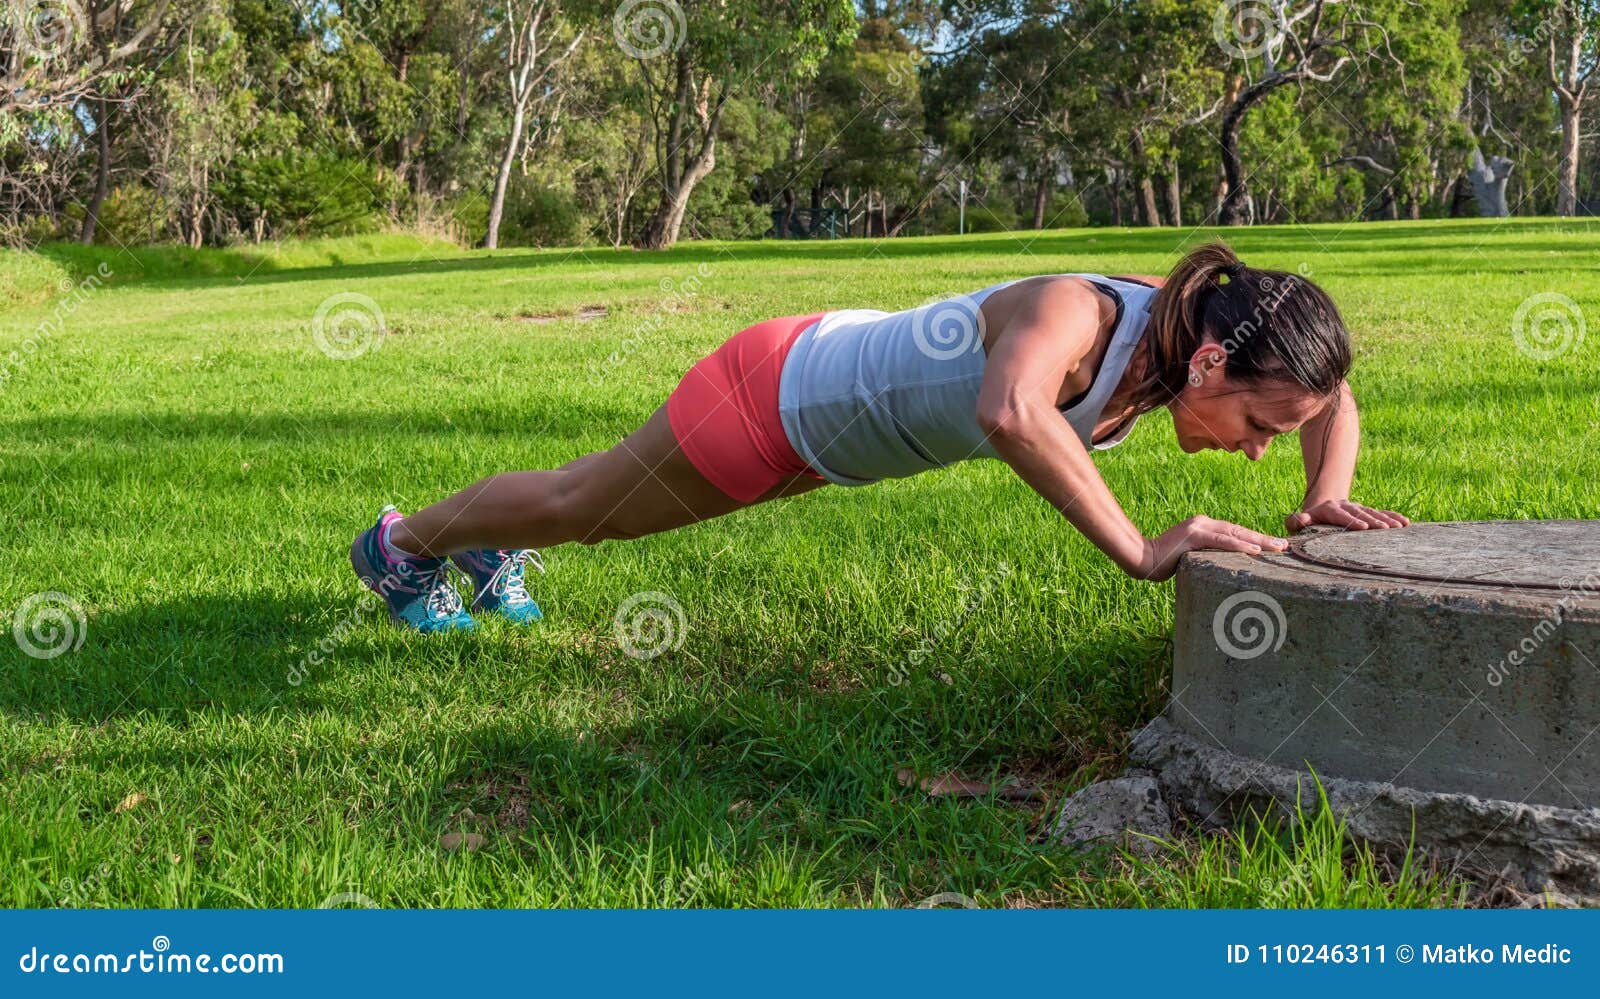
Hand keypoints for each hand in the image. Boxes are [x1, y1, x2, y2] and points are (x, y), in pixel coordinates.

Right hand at [1127, 516, 1288, 581]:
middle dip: (1263, 539)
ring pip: (1234, 533)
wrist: (1141, 558)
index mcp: (1203, 527)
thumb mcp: (1189, 557)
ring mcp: (1198, 528)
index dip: (1254, 539)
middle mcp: (1202, 523)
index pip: (1234, 532)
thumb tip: (1221, 568)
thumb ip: (1205, 556)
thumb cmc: (1163, 562)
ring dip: (1258, 541)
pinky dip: (1239, 545)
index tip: (1273, 545)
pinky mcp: (1193, 537)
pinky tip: (1255, 550)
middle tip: (1285, 545)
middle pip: (1239, 530)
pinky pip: (1221, 541)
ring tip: (1278, 548)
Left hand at [1286, 500, 1409, 534]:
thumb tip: (1302, 519)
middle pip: (1360, 513)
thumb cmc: (1307, 521)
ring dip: (1386, 519)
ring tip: (1399, 526)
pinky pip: (1381, 513)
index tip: (1363, 527)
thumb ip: (1295, 521)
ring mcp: (1357, 508)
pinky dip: (1393, 516)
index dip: (1351, 521)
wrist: (1320, 507)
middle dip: (1373, 520)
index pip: (1340, 515)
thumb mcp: (1297, 521)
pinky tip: (1406, 522)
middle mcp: (1345, 507)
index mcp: (1329, 510)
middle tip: (1385, 528)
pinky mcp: (1366, 511)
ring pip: (1373, 512)